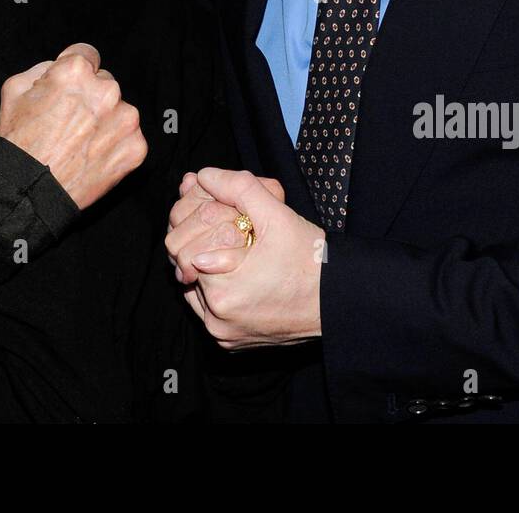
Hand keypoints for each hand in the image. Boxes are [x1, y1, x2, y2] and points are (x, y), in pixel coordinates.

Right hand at [0, 42, 146, 209]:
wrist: (27, 192)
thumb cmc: (18, 141)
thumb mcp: (15, 88)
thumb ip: (44, 68)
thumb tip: (62, 66)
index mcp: (76, 71)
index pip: (87, 54)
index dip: (74, 71)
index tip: (69, 87)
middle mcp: (107, 91)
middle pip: (105, 82)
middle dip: (90, 97)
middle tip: (70, 121)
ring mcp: (125, 120)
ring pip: (119, 109)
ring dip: (106, 120)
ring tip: (80, 142)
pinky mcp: (136, 148)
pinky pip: (129, 137)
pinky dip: (114, 145)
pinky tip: (91, 156)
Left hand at [164, 168, 324, 348]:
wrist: (336, 300)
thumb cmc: (310, 260)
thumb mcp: (277, 214)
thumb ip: (238, 188)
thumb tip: (205, 175)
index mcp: (222, 292)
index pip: (182, 247)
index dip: (198, 222)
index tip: (217, 213)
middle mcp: (218, 321)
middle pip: (185, 267)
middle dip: (199, 241)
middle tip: (225, 227)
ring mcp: (224, 334)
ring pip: (194, 287)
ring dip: (205, 264)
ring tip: (233, 248)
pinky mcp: (233, 342)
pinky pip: (208, 308)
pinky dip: (215, 288)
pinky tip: (235, 271)